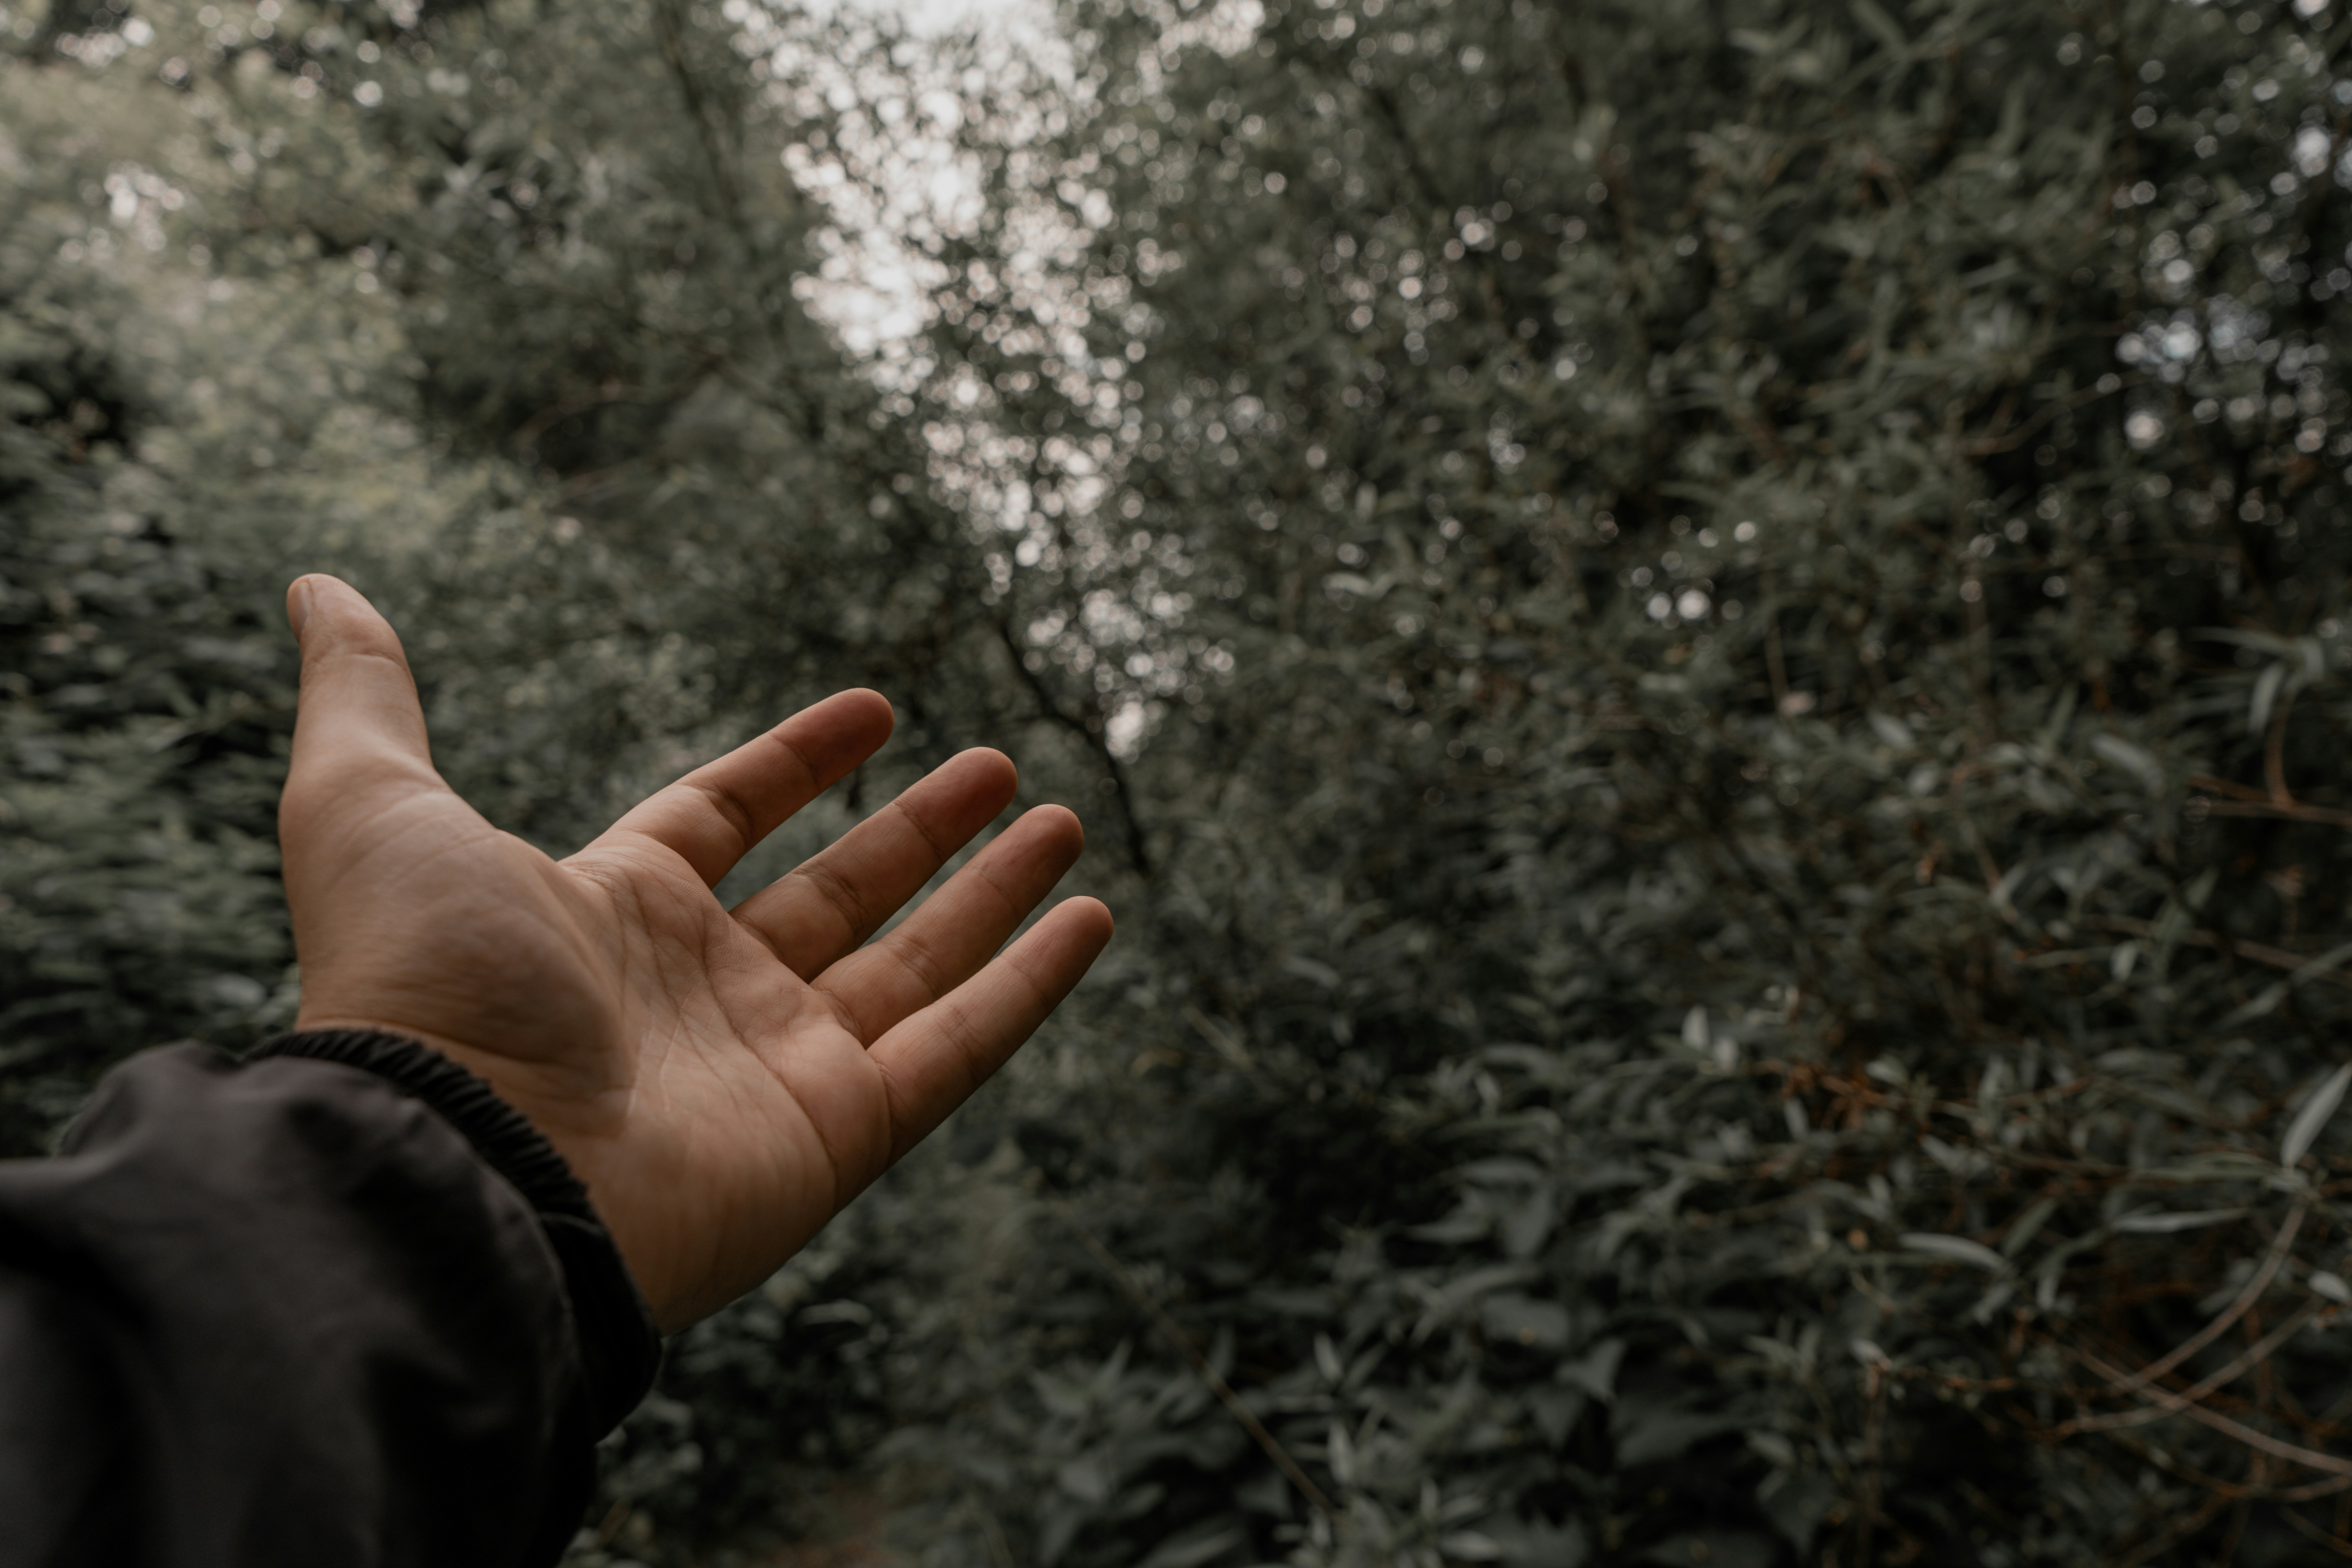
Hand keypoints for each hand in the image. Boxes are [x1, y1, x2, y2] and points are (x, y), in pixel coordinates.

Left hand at [276, 575, 1112, 1329]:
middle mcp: (706, 992)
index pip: (729, 822)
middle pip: (843, 894)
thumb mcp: (371, 804)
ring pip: (919, 964)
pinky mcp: (841, 1132)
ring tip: (1067, 823)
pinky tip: (1090, 919)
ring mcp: (781, 1066)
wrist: (463, 1161)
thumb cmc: (418, 985)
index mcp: (617, 914)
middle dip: (925, 831)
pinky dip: (1030, 987)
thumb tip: (319, 585)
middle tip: (1003, 770)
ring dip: (995, 894)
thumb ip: (366, 697)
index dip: (801, 762)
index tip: (878, 709)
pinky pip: (960, 1047)